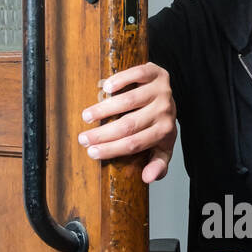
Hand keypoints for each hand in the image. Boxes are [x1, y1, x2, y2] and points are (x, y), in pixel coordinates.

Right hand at [79, 62, 176, 183]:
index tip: (91, 152)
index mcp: (165, 133)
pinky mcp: (156, 72)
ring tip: (87, 116)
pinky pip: (138, 74)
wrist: (169, 97)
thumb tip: (147, 178)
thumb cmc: (160, 126)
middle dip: (102, 134)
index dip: (111, 149)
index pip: (134, 144)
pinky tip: (106, 87)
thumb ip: (158, 165)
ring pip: (129, 101)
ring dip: (104, 109)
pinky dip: (121, 80)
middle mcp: (165, 111)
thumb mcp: (162, 149)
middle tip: (83, 138)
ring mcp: (162, 91)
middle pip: (128, 125)